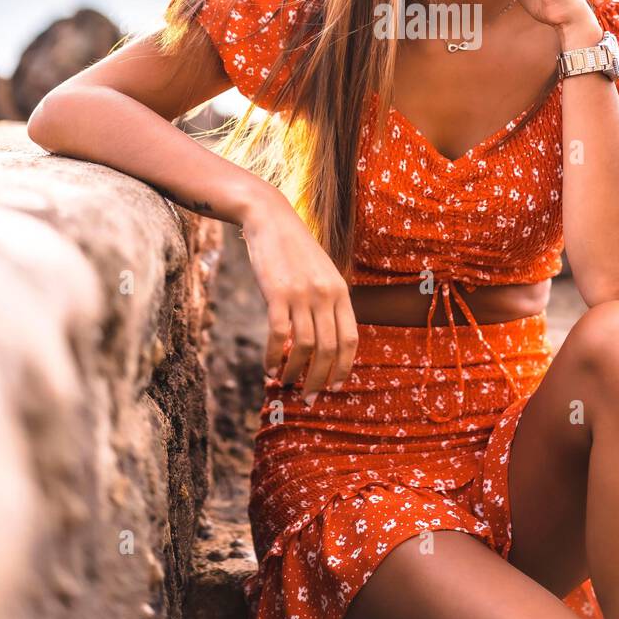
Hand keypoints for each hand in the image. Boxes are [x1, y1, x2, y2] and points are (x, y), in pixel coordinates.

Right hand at [239, 192, 358, 402]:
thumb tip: (324, 341)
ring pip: (303, 347)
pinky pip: (278, 336)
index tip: (335, 387)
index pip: (350, 339)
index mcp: (340, 291)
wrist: (270, 219)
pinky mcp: (277, 294)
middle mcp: (325, 295)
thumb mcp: (321, 273)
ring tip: (285, 384)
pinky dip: (273, 357)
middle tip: (309, 399)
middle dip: (319, 380)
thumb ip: (327, 301)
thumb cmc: (294, 251)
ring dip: (295, 372)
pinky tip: (268, 368)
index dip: (344, 367)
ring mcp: (302, 294)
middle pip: (328, 349)